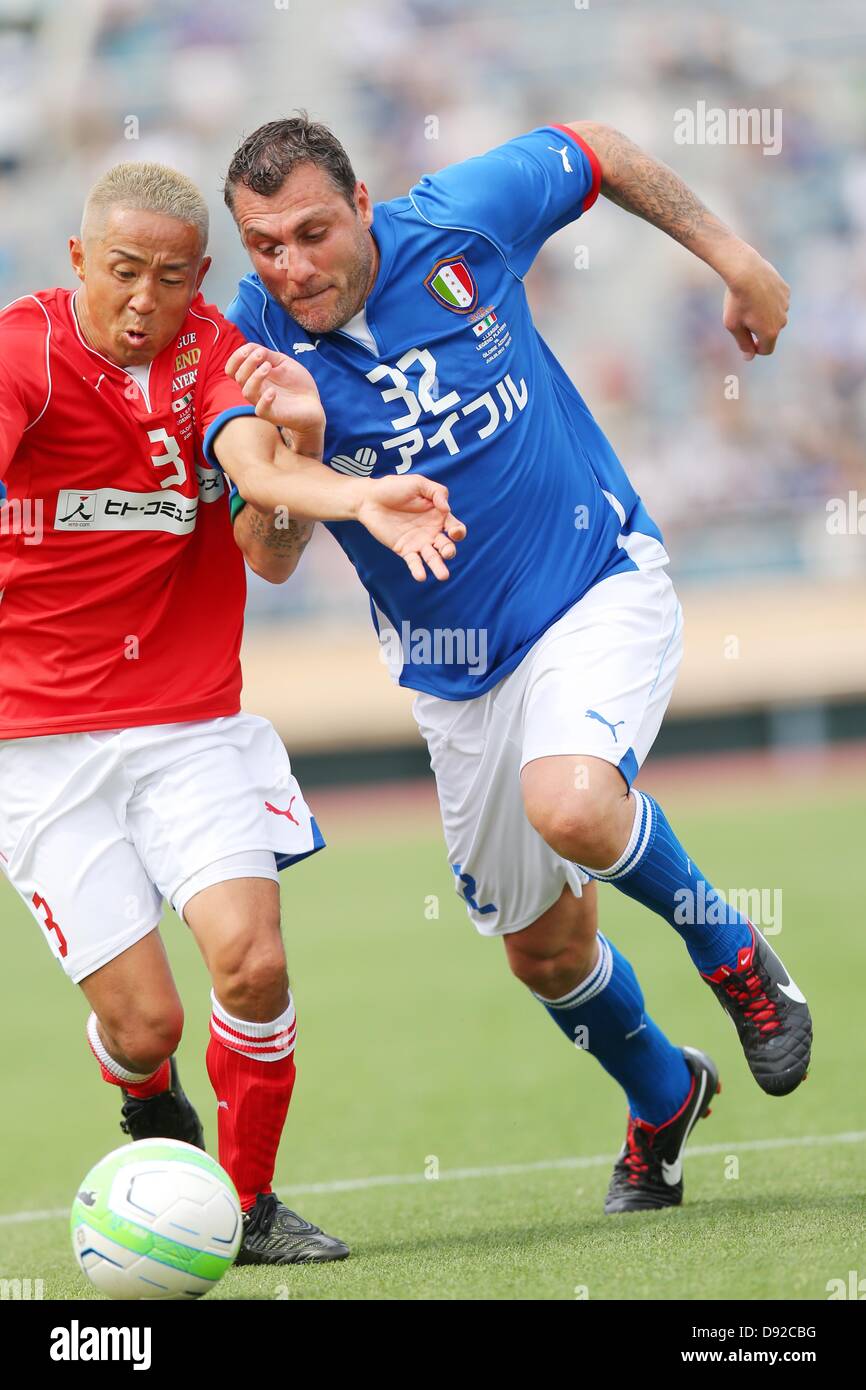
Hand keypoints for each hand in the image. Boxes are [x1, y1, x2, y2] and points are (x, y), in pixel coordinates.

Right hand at [225, 342, 324, 437]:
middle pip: (238, 377)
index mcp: (254, 377)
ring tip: (268, 367)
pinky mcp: (274, 415)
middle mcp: (256, 390)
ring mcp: (263, 403)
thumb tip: (252, 348)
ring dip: (255, 377)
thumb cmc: (297, 383)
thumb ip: (268, 355)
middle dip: (248, 363)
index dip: (235, 358)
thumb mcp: (283, 363)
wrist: (313, 405)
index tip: (248, 349)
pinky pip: (260, 410)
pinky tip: (273, 392)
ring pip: (247, 392)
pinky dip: (264, 400)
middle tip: (262, 355)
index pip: (233, 369)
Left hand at [356, 474, 466, 581]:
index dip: (458, 531)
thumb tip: (447, 509)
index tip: (451, 530)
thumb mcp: (418, 483)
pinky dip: (418, 570)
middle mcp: (432, 531)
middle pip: (447, 546)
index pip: (455, 528)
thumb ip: (437, 492)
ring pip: (433, 558)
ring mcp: (419, 542)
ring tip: (443, 575)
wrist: (369, 498)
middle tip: (447, 552)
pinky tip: (421, 577)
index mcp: (439, 515)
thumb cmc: (394, 488)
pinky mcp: (405, 550)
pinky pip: (414, 562)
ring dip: (439, 567)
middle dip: (450, 551)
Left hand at [720, 244, 789, 359]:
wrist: (745, 271)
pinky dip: (769, 300)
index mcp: (770, 333)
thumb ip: (743, 343)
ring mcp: (786, 305)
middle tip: (743, 317)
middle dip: (759, 330)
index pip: (766, 350)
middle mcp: (782, 321)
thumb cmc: (736, 301)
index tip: (746, 340)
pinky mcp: (786, 291)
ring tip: (749, 302)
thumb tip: (749, 357)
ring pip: (775, 315)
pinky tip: (757, 291)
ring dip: (765, 314)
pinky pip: (778, 301)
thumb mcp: (733, 326)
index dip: (755, 349)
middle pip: (771, 332)